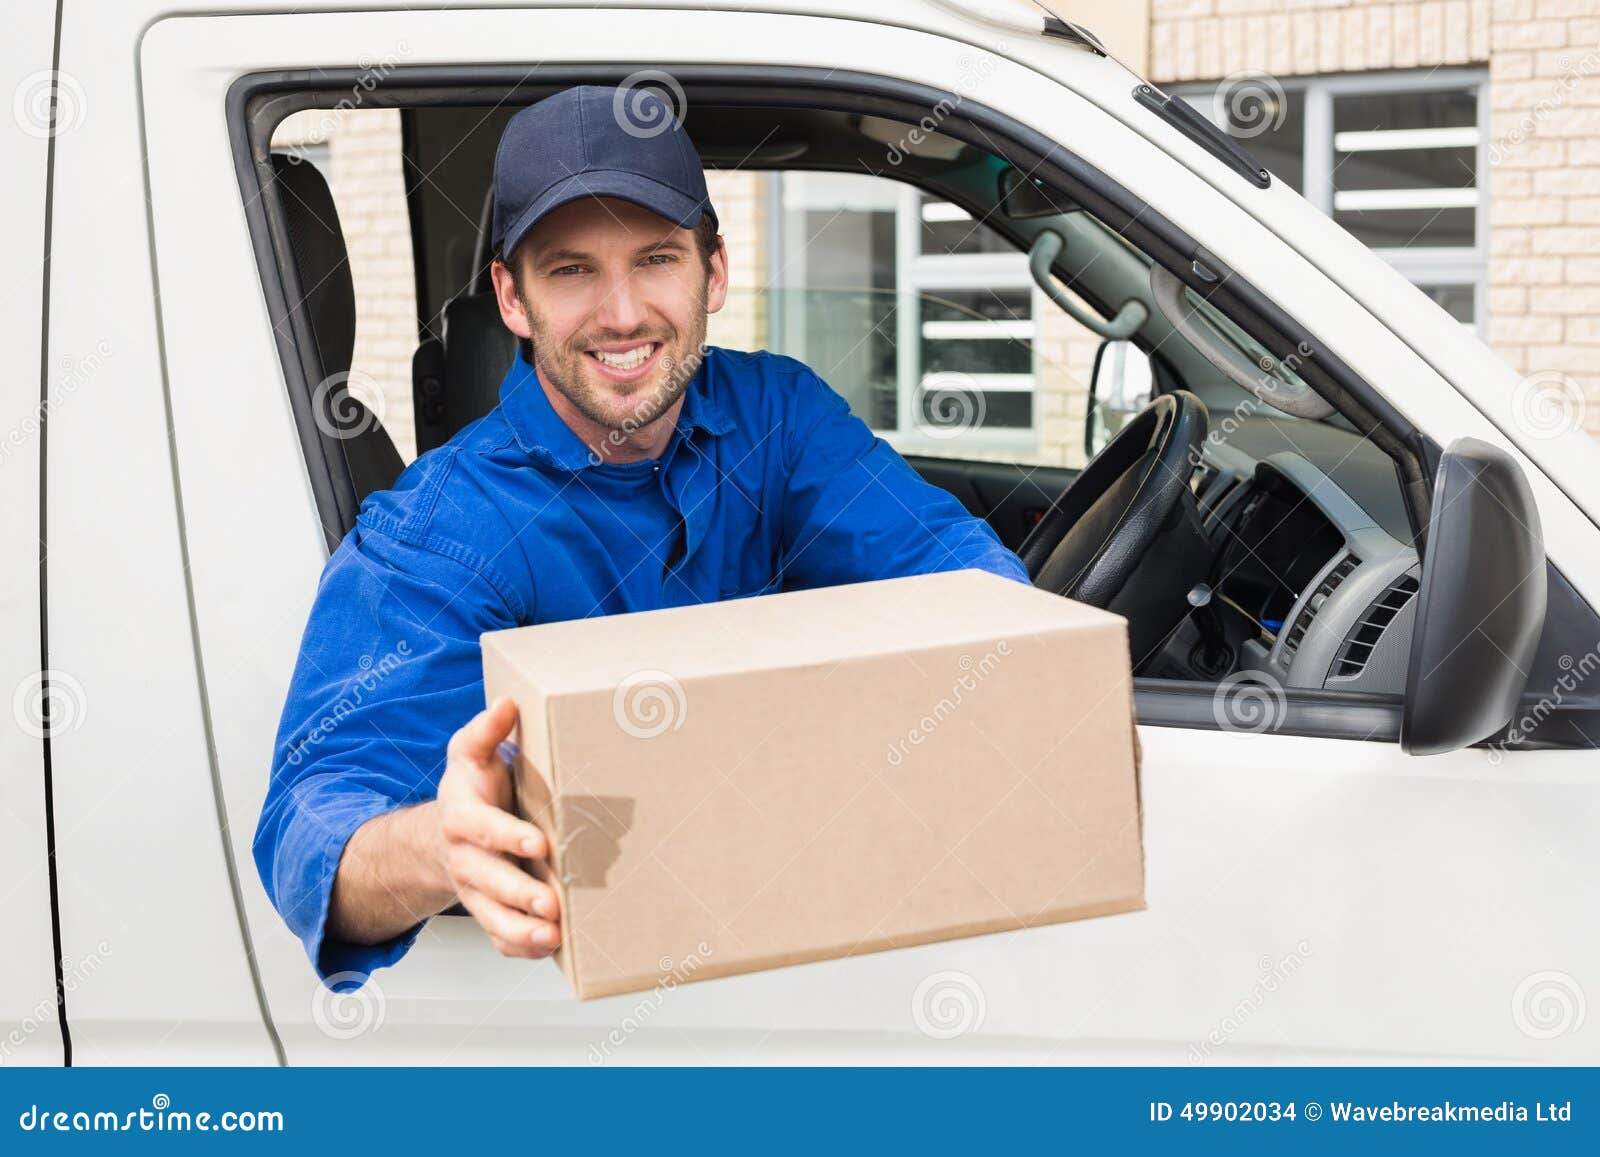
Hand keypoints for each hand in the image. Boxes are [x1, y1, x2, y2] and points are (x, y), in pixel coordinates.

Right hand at [435, 696, 561, 958]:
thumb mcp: (470, 753)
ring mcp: (476, 891)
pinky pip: (499, 937)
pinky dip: (520, 948)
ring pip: (492, 918)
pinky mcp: (488, 912)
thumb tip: (506, 703)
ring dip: (521, 931)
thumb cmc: (471, 790)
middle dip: (519, 894)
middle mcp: (466, 859)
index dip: (508, 835)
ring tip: (552, 935)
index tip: (539, 841)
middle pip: (488, 881)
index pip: (481, 828)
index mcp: (461, 817)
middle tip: (552, 903)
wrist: (447, 832)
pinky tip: (549, 948)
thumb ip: (484, 730)